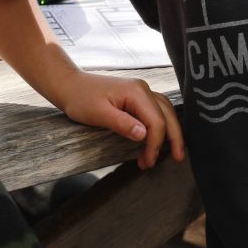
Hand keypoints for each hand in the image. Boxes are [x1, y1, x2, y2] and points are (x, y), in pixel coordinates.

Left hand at [54, 70, 185, 169]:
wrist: (69, 85)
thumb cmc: (80, 99)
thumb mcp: (98, 114)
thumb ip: (122, 123)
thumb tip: (144, 135)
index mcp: (136, 92)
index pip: (156, 121)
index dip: (156, 144)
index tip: (148, 162)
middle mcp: (143, 89)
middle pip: (168, 114)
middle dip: (174, 138)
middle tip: (178, 159)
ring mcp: (140, 91)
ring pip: (166, 111)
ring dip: (169, 132)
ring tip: (171, 152)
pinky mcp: (136, 97)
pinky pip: (157, 110)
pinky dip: (161, 124)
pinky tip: (159, 137)